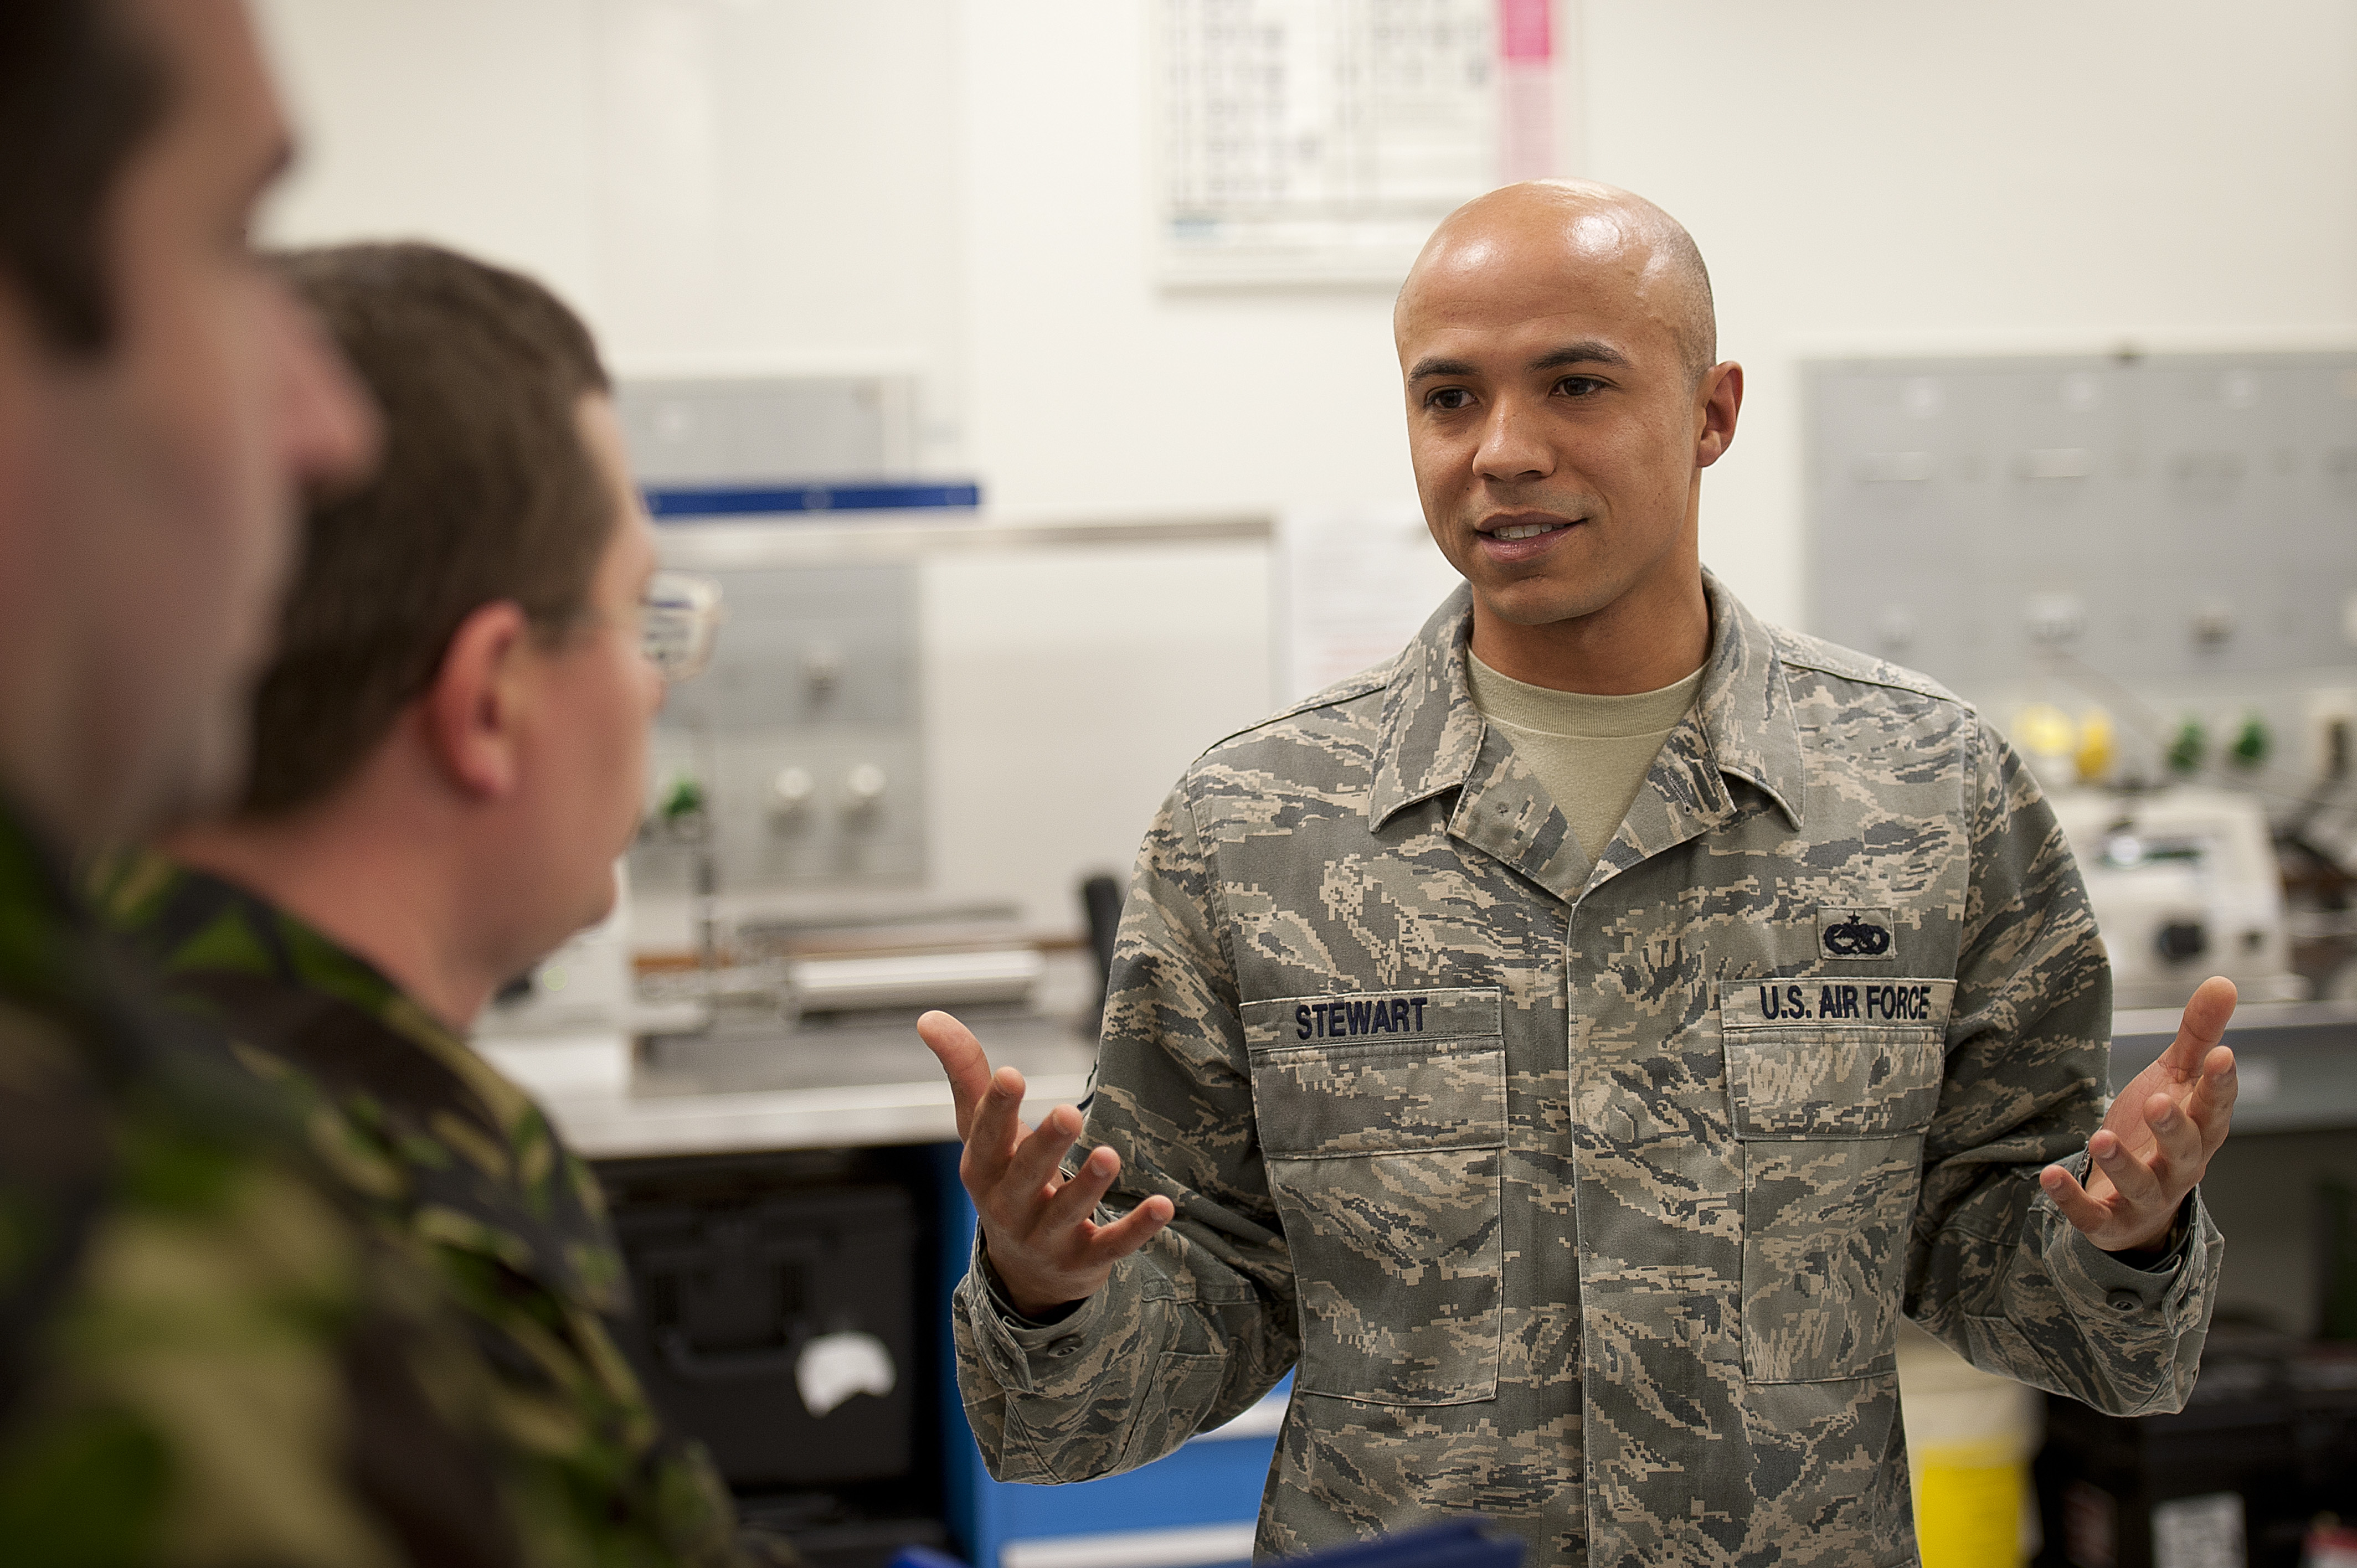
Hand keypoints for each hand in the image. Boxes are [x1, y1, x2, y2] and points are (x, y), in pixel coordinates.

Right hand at [918, 1009, 1172, 1318]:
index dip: (997, 1108)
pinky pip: (1111, 1247)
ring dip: (1087, 1186)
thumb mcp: (982, 1134)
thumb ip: (965, 1074)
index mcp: (983, 1171)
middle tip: (1068, 1112)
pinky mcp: (1085, 1262)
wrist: (1026, 1274)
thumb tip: (929, 1017)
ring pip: (1066, 1213)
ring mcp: (1047, 1239)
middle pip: (1025, 1176)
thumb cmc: (1005, 1180)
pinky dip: (1137, 1229)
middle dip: (1045, 1146)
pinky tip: (1164, 1205)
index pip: (986, 1137)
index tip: (1011, 1074)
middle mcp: (1010, 1208)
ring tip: (1109, 1155)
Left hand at [2040, 975, 2238, 1255]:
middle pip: (2186, 1150)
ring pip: (2141, 1184)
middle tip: (2159, 1102)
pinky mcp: (2108, 1220)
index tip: (2222, 1054)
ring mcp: (2145, 1197)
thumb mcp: (2176, 1080)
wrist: (2136, 1202)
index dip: (2220, 1084)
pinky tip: (2048, 1177)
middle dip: (2173, 1128)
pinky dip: (2070, 1199)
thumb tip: (2224, 983)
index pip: (2216, 1107)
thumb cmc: (2159, 1132)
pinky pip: (2090, 1214)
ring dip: (2122, 1162)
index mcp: (2199, 1131)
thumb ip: (2197, 1034)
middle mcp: (2179, 1167)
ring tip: (2099, 1137)